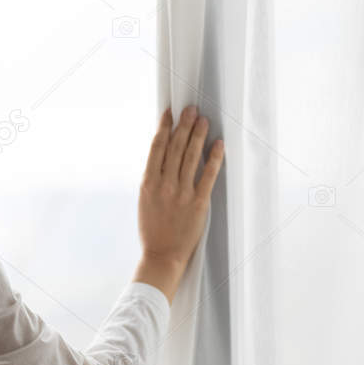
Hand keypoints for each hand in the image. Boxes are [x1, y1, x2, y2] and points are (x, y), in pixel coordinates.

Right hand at [133, 105, 223, 300]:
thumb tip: (161, 156)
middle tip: (191, 109)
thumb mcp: (144, 200)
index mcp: (148, 183)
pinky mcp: (198, 203)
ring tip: (204, 120)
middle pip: (175, 148)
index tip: (169, 113)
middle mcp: (164, 184)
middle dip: (183, 125)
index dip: (164, 128)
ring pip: (191, 157)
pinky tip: (218, 144)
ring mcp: (181, 193)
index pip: (157, 148)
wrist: (162, 255)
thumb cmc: (152, 229)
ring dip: (198, 136)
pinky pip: (208, 175)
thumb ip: (153, 178)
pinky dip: (214, 158)